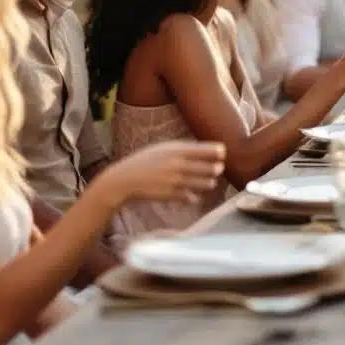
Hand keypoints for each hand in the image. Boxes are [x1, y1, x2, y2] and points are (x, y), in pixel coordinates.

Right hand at [100, 141, 225, 206]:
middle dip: (217, 168)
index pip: (210, 150)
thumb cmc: (146, 161)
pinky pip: (193, 197)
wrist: (124, 180)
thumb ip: (185, 148)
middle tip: (217, 168)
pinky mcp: (172, 195)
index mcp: (179, 150)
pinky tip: (191, 194)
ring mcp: (176, 181)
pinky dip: (194, 196)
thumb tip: (207, 149)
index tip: (220, 155)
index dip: (219, 153)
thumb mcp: (164, 147)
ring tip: (208, 181)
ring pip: (207, 184)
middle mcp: (179, 165)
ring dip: (209, 183)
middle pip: (212, 168)